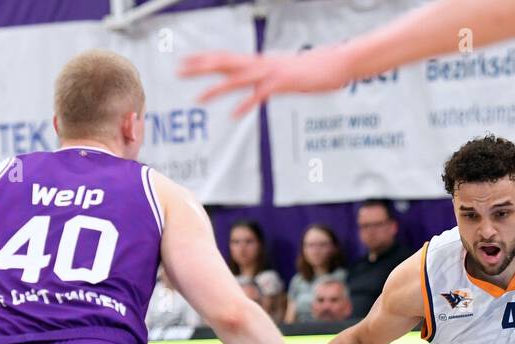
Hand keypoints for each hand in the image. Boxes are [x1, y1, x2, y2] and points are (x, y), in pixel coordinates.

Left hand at [180, 47, 350, 118]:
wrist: (336, 63)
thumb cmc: (314, 69)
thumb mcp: (286, 73)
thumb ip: (269, 79)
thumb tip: (259, 86)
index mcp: (260, 61)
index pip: (226, 57)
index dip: (204, 58)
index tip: (185, 61)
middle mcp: (261, 63)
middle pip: (224, 63)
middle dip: (200, 67)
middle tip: (178, 71)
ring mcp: (271, 72)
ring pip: (237, 79)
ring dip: (216, 89)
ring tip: (198, 99)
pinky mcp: (283, 83)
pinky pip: (260, 95)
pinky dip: (246, 104)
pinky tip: (234, 115)